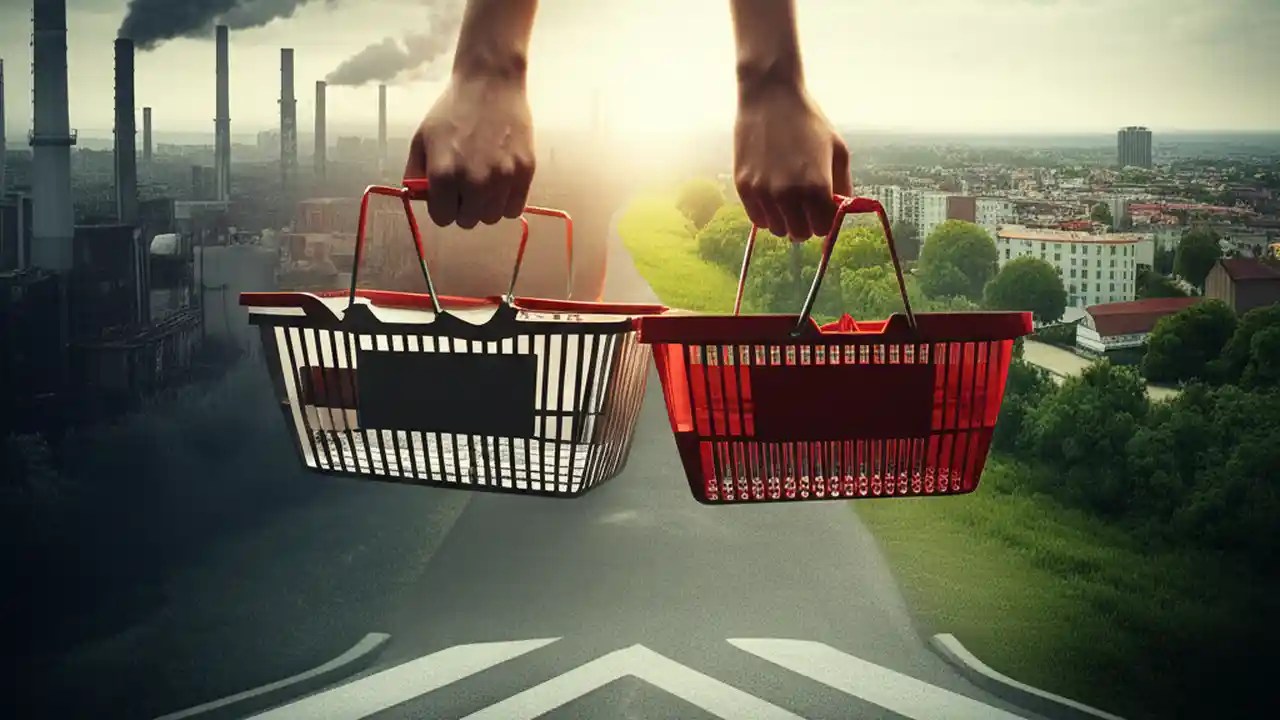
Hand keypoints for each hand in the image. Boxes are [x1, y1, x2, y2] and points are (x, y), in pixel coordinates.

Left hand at [404, 74, 535, 228]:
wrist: (490, 83)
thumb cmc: (452, 110)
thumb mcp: (421, 139)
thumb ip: (416, 175)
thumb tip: (421, 200)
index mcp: (444, 174)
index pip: (443, 217)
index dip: (443, 207)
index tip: (447, 195)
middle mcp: (474, 181)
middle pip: (468, 221)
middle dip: (464, 208)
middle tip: (466, 188)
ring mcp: (503, 178)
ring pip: (492, 217)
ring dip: (486, 207)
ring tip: (485, 185)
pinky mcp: (525, 172)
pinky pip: (515, 208)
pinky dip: (507, 202)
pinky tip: (501, 183)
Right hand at [733, 84, 851, 240]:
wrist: (770, 96)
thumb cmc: (808, 120)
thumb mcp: (838, 150)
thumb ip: (843, 186)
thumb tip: (840, 212)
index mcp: (816, 187)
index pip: (822, 228)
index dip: (824, 221)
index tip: (821, 209)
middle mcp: (789, 195)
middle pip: (799, 234)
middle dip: (805, 224)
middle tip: (804, 207)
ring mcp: (763, 192)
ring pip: (776, 229)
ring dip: (784, 220)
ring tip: (786, 199)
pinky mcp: (744, 187)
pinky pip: (756, 218)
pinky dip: (766, 213)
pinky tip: (771, 195)